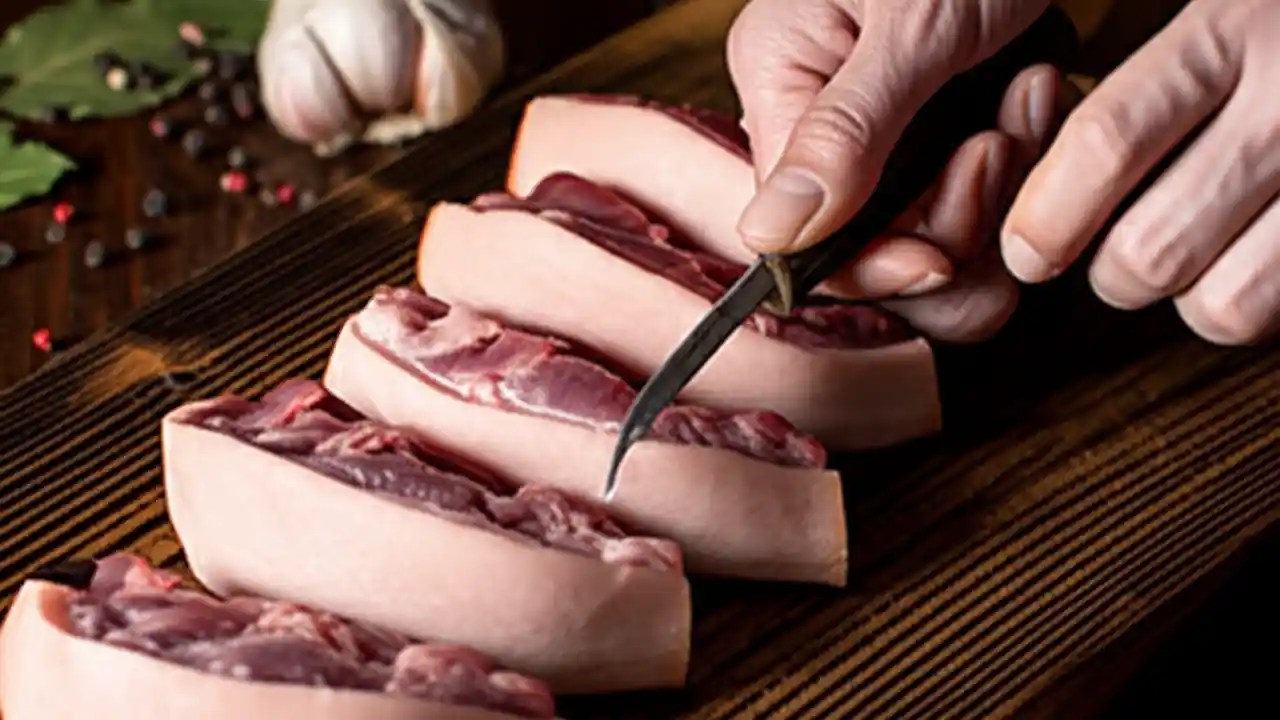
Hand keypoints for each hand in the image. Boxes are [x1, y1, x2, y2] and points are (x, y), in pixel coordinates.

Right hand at [728, 0, 1055, 341]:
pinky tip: (1034, 95)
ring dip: (995, 189)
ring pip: (929, 230)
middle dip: (949, 221)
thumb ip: (843, 132)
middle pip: (868, 244)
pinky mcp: (937, 126)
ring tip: (1025, 104)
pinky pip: (973, 194)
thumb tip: (766, 234)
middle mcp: (820, 117)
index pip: (798, 232)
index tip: (941, 255)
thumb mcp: (913, 25)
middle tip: (997, 149)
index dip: (873, 263)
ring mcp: (882, 126)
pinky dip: (1019, 162)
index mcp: (781, 82)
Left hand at [1002, 0, 1279, 345]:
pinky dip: (1268, 299)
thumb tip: (1042, 128)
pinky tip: (1268, 254)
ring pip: (1225, 305)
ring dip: (1196, 297)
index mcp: (1236, 22)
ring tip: (1206, 257)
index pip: (1107, 142)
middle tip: (1120, 253)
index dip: (1047, 215)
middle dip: (1116, 271)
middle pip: (1151, 250)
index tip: (1027, 248)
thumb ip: (1154, 61)